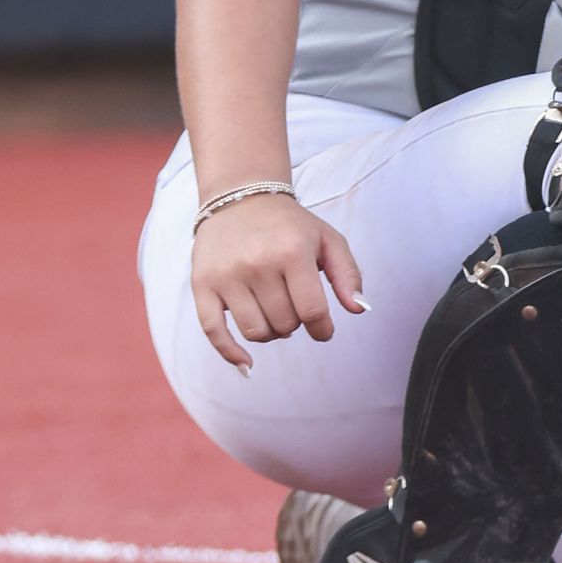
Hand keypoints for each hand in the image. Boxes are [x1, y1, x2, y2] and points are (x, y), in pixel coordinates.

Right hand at [191, 194, 365, 372]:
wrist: (240, 198)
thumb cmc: (290, 225)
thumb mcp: (328, 239)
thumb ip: (349, 274)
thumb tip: (359, 309)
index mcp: (292, 252)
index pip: (312, 311)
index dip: (323, 329)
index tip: (323, 330)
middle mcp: (258, 264)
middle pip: (285, 323)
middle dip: (296, 324)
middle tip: (294, 306)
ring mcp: (227, 275)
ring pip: (256, 332)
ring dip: (271, 333)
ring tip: (275, 314)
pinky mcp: (203, 284)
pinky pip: (213, 331)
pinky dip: (230, 353)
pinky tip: (246, 364)